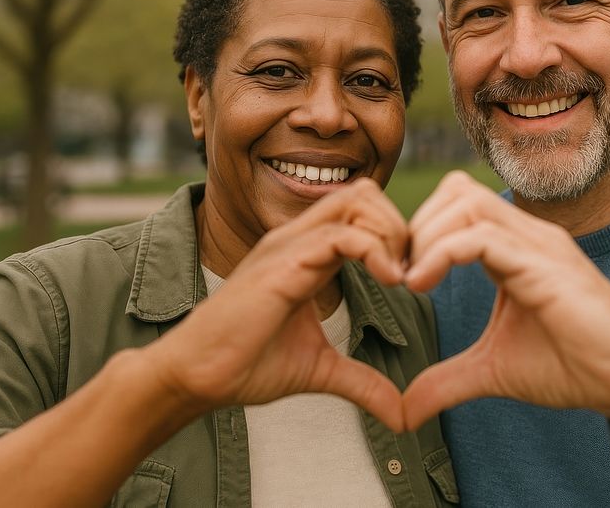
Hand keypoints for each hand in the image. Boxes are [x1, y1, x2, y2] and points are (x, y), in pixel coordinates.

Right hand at [145, 178, 408, 430]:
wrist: (197, 377)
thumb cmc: (246, 364)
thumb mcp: (320, 370)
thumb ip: (362, 382)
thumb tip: (401, 415)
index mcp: (307, 252)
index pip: (361, 211)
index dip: (395, 236)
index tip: (412, 278)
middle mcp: (297, 238)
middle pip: (363, 193)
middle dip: (399, 226)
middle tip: (410, 272)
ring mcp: (288, 245)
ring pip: (356, 202)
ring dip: (391, 234)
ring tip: (399, 277)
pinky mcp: (283, 264)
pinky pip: (341, 235)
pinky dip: (376, 250)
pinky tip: (389, 281)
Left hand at [402, 172, 609, 435]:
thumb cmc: (574, 366)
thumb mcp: (492, 371)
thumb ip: (446, 381)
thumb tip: (403, 412)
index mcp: (515, 247)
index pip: (457, 202)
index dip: (419, 230)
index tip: (399, 276)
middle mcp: (527, 235)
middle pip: (457, 189)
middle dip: (417, 226)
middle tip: (399, 273)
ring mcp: (539, 245)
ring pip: (467, 203)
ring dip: (426, 236)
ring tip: (410, 280)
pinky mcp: (546, 266)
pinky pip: (483, 237)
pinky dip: (442, 253)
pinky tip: (423, 285)